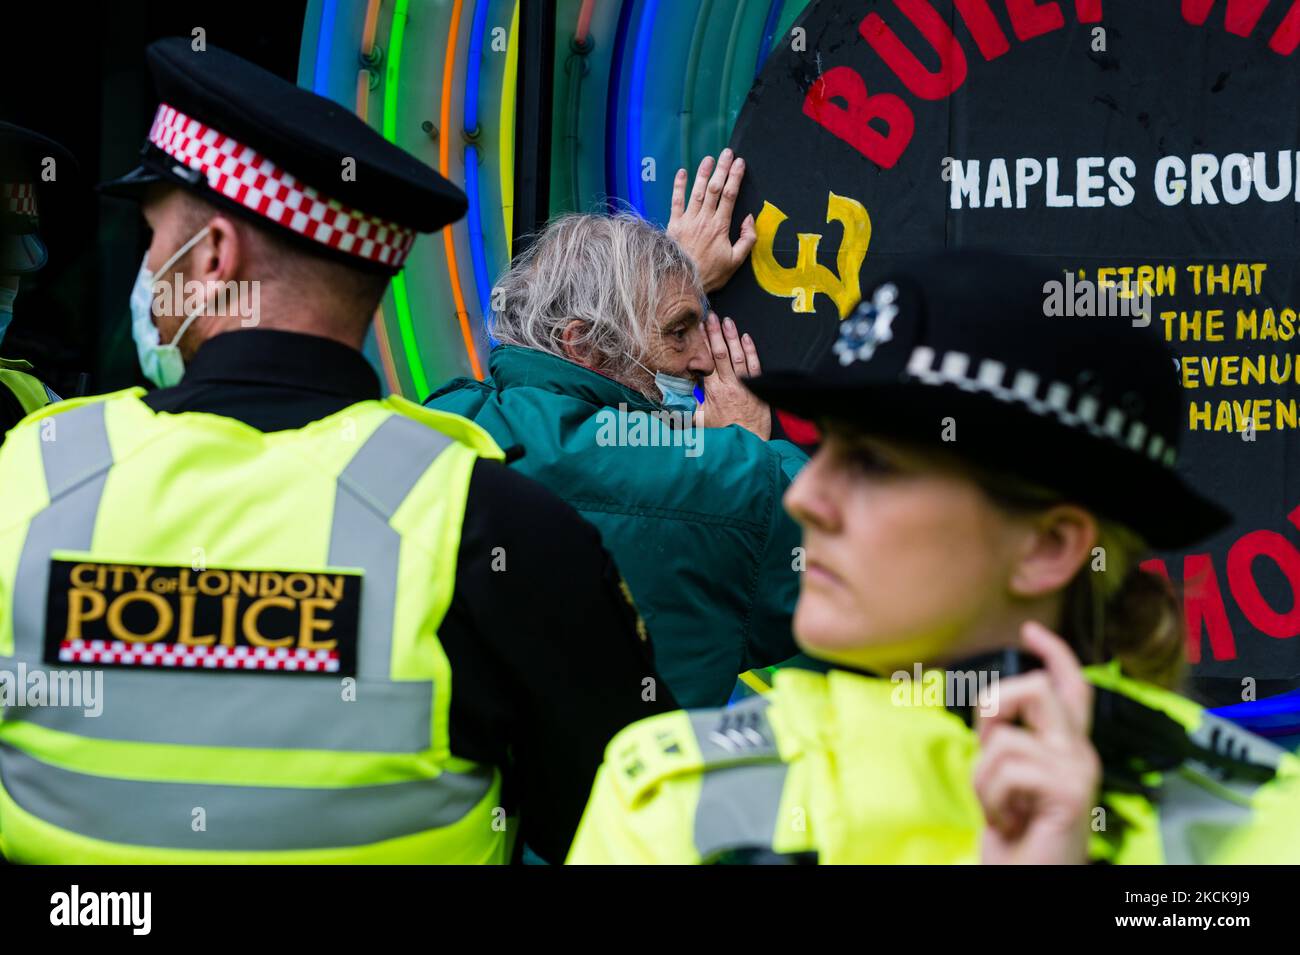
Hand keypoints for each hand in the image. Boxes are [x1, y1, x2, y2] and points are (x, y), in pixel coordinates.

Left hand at [666, 150, 756, 292]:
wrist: (683, 283)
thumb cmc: (710, 274)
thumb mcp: (736, 262)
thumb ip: (747, 239)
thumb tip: (748, 219)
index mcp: (720, 227)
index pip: (730, 196)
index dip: (736, 177)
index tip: (740, 163)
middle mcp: (704, 220)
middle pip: (715, 188)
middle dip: (722, 169)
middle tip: (727, 153)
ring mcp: (687, 220)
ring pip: (697, 192)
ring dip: (703, 173)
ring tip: (709, 158)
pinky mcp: (674, 225)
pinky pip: (676, 202)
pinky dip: (678, 186)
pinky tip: (682, 172)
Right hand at [696, 313, 769, 439]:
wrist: (748, 441)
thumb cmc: (723, 432)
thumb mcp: (700, 421)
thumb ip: (685, 407)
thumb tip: (669, 398)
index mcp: (713, 391)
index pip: (706, 362)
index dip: (702, 344)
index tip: (698, 330)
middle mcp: (729, 384)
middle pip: (721, 354)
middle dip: (715, 333)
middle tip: (710, 316)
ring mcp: (745, 384)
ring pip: (738, 355)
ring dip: (732, 337)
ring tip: (726, 321)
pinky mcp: (759, 387)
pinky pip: (755, 365)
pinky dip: (751, 350)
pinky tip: (746, 337)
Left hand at [973, 621, 1100, 864]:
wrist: (1028, 878)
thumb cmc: (1017, 834)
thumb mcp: (1005, 777)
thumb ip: (1008, 740)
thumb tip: (994, 703)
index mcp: (1067, 746)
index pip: (1070, 686)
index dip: (1054, 654)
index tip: (1031, 629)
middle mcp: (1081, 753)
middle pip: (1036, 689)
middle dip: (995, 709)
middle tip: (987, 750)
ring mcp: (1077, 770)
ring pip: (1007, 737)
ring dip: (984, 778)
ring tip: (1002, 809)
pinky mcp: (1068, 791)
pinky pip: (1007, 769)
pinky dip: (992, 799)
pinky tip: (1009, 822)